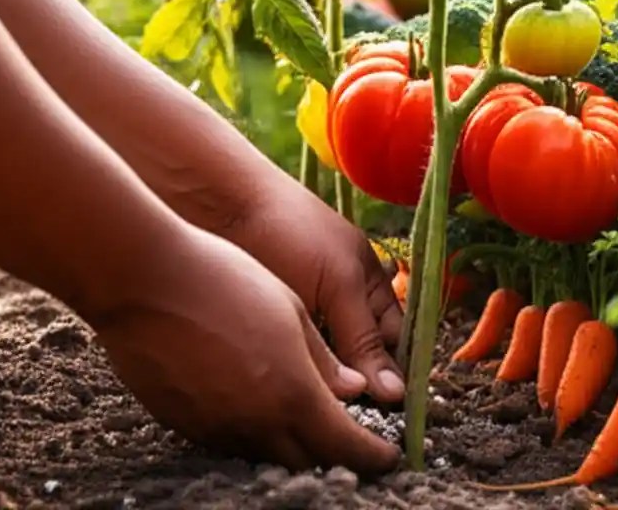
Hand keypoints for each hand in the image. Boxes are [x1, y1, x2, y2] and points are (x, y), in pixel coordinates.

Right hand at [89, 226, 400, 472]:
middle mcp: (257, 423)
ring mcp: (216, 429)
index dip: (374, 456)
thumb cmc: (227, 281)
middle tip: (351, 438)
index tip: (391, 456)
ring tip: (305, 421)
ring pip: (267, 456)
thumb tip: (355, 390)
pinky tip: (256, 406)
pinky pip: (230, 443)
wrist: (144, 279)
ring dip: (292, 445)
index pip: (347, 447)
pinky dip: (254, 435)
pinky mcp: (184, 425)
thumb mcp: (292, 311)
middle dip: (336, 454)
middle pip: (309, 461)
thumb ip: (326, 361)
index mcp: (295, 394)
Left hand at [229, 177, 406, 403]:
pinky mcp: (270, 326)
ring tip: (317, 408)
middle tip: (347, 413)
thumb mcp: (338, 286)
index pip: (395, 343)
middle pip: (361, 360)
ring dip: (325, 385)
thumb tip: (396, 395)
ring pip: (327, 366)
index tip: (387, 412)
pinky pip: (293, 362)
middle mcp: (342, 304)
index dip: (393, 375)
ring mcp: (305, 316)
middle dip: (358, 386)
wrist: (221, 205)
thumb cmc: (292, 234)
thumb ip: (364, 340)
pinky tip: (287, 393)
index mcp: (370, 287)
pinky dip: (295, 376)